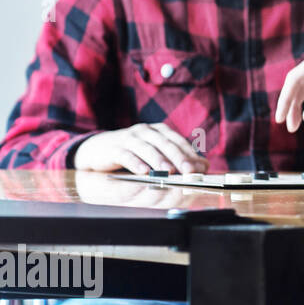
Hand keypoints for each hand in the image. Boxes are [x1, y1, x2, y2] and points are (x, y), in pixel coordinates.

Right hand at [73, 123, 208, 174]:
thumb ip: (177, 158)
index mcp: (160, 131)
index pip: (179, 141)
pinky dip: (135, 163)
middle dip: (179, 158)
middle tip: (189, 171)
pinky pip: (126, 155)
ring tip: (168, 173)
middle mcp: (146, 131)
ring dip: (159, 161)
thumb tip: (204, 167)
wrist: (98, 149)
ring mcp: (130, 138)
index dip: (190, 154)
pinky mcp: (114, 148)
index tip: (201, 168)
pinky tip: (142, 172)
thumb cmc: (134, 153)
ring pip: (147, 149)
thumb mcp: (156, 153)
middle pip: (166, 144)